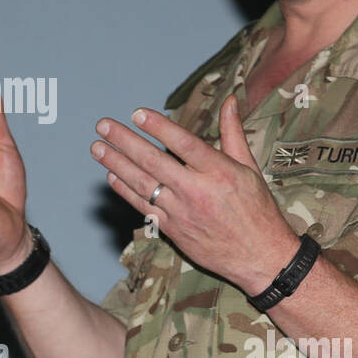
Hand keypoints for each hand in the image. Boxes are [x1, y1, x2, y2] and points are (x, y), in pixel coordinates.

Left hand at [90, 94, 299, 295]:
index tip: (137, 113)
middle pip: (154, 162)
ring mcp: (182, 212)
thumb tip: (231, 100)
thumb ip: (233, 132)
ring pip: (143, 184)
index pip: (183, 144)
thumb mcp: (249, 167)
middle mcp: (197, 191)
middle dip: (125, 142)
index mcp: (219, 172)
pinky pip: (144, 207)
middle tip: (104, 125)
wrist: (260, 257)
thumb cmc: (257, 209)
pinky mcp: (173, 230)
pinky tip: (111, 176)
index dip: (159, 127)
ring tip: (97, 148)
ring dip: (116, 164)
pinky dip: (126, 191)